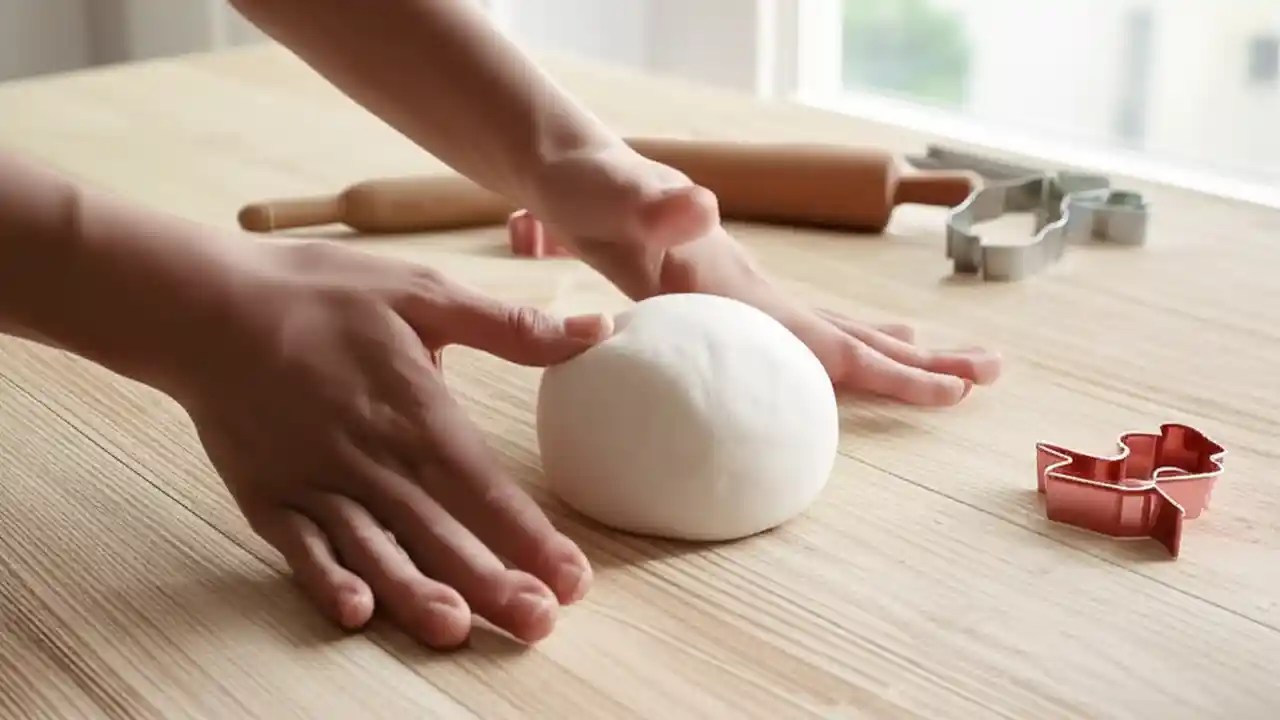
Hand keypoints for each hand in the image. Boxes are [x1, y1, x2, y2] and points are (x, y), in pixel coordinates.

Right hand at [177, 239, 609, 647]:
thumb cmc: (321, 291)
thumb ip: (509, 326)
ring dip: (418, 594)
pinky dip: (324, 580)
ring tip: (458, 632)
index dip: (531, 537)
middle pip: (440, 534)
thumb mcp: (424, 290)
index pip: (485, 488)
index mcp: (416, 413)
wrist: (204, 303)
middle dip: (492, 584)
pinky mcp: (266, 495)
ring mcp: (314, 481)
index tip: (572, 580)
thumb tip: (596, 330)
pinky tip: (355, 614)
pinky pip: (299, 548)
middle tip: (537, 625)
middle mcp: (370, 458)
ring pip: (376, 550)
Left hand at [509, 149, 1000, 405]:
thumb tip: (705, 206)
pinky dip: (832, 350)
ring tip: (946, 367)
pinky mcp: (723, 292)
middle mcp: (756, 287)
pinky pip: (793, 333)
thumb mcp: (612, 197)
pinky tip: (839, 358)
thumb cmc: (590, 188)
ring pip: (830, 330)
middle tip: (991, 375)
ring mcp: (744, 289)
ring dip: (891, 352)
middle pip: (852, 333)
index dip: (893, 370)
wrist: (573, 167)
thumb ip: (657, 204)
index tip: (955, 390)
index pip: (830, 340)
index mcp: (741, 285)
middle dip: (922, 360)